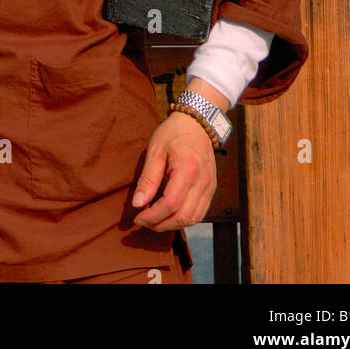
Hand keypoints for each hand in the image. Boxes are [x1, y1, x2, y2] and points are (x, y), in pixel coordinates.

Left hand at [131, 110, 217, 230]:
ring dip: (173, 225)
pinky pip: (200, 212)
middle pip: (183, 216)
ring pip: (193, 218)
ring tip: (155, 220)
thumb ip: (148, 179)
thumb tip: (138, 204)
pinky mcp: (211, 188)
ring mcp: (210, 186)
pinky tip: (170, 214)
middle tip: (144, 222)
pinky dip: (184, 218)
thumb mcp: (155, 151)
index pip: (170, 204)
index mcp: (188, 170)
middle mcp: (202, 182)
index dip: (153, 216)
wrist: (197, 123)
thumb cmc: (173, 134)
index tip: (138, 218)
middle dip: (161, 224)